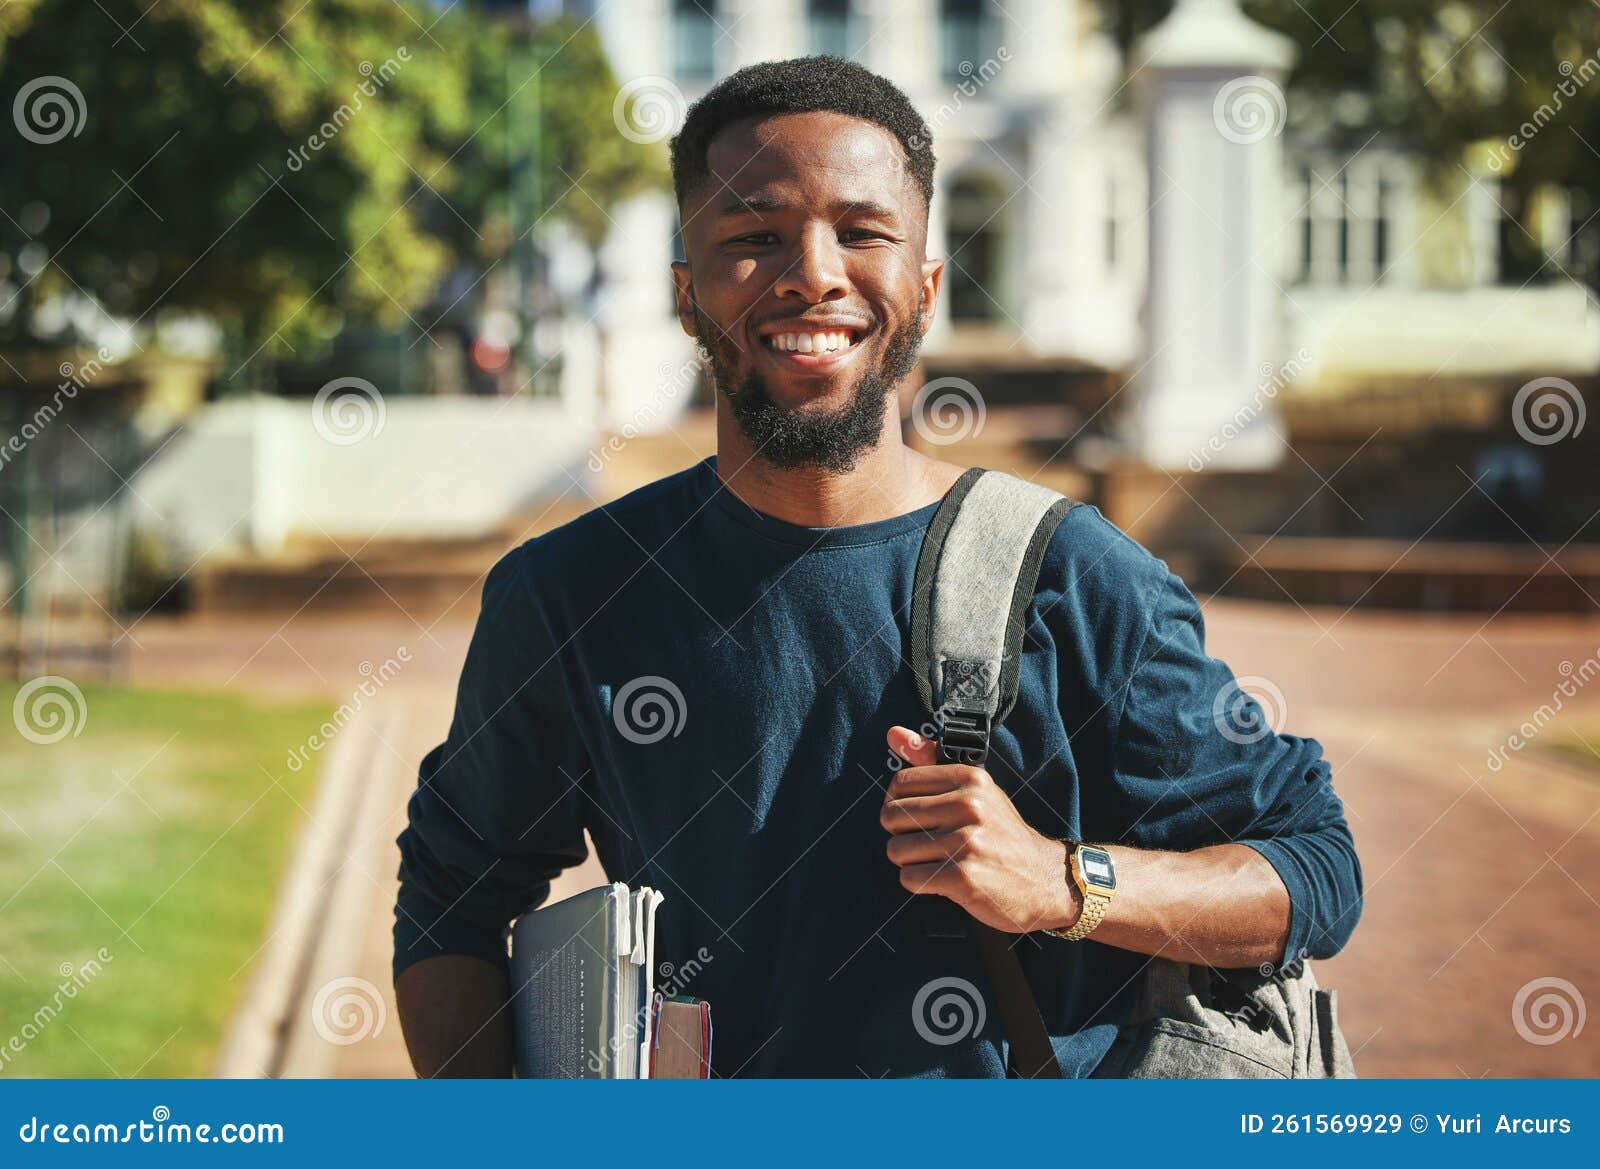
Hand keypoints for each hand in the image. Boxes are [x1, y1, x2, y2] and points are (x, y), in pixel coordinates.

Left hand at [881, 725, 1081, 934]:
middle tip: (927, 843)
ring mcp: (966, 842)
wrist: (1043, 879)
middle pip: (892, 817)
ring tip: (936, 861)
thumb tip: (893, 733)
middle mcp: (969, 805)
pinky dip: (920, 882)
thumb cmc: (1001, 833)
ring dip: (910, 861)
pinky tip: (943, 879)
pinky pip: (909, 878)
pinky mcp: (962, 877)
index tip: (915, 815)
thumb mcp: (976, 790)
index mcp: (970, 778)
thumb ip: (932, 761)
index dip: (898, 802)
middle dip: (901, 834)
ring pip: (897, 849)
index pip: (900, 783)